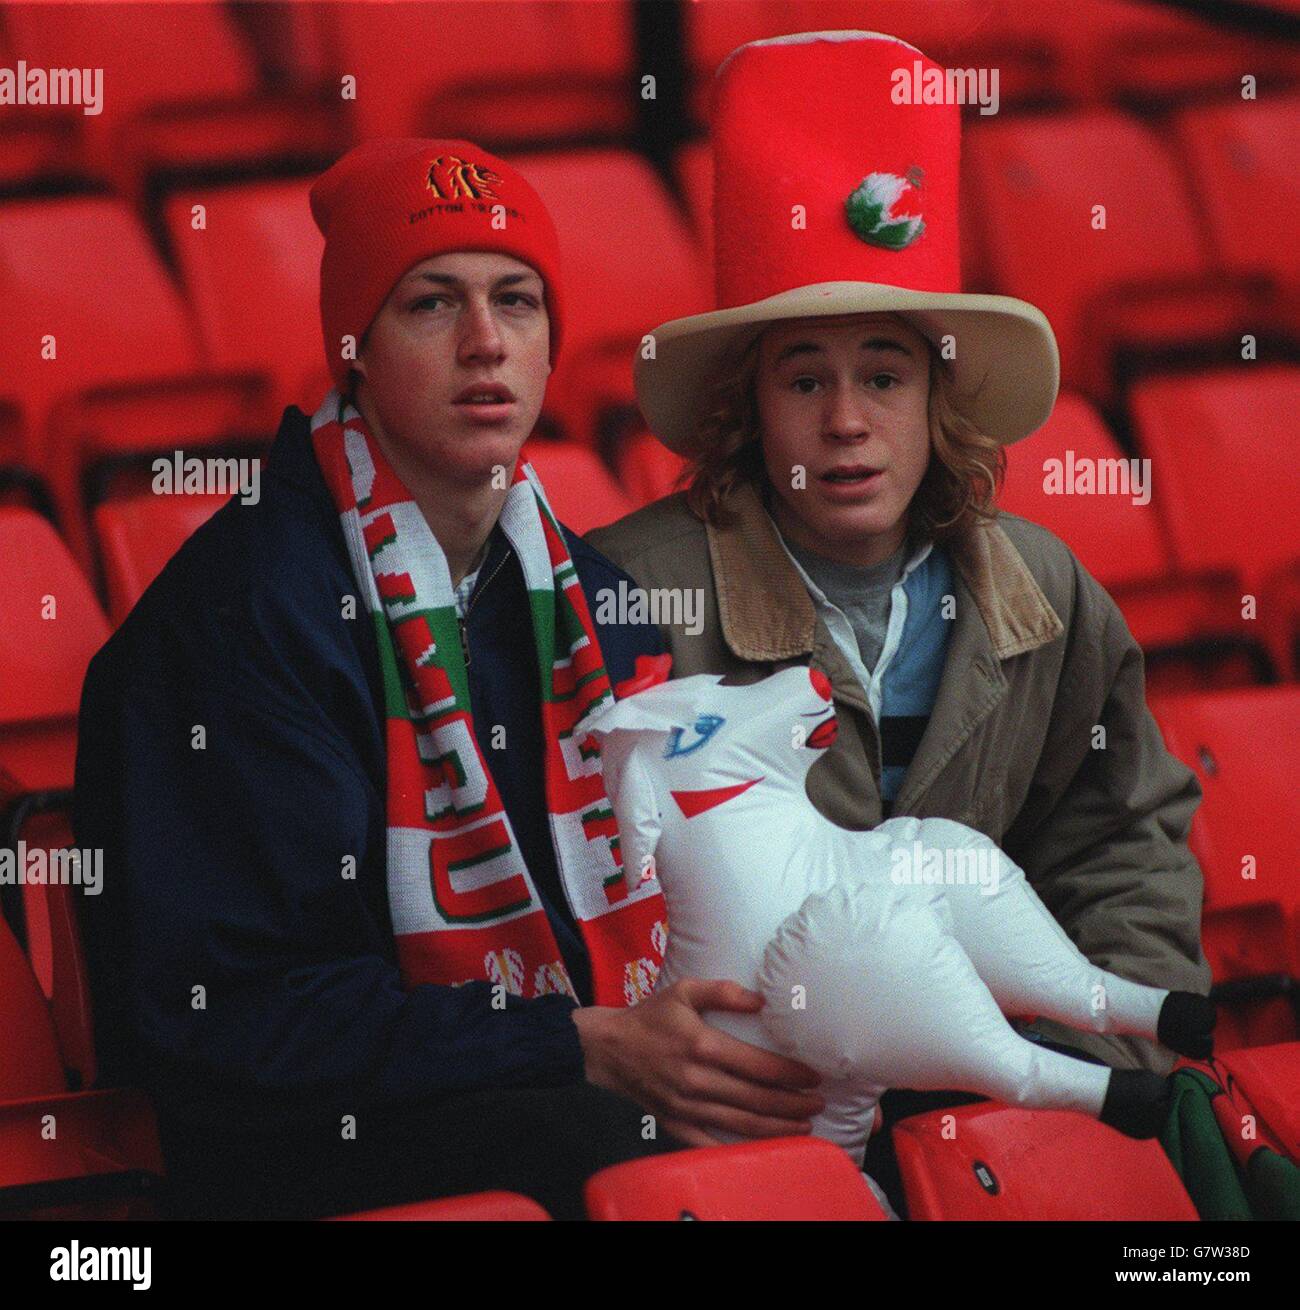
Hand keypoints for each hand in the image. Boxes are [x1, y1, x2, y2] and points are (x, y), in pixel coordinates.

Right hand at [571, 977, 824, 1148]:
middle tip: (819, 1103)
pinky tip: (762, 1148)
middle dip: (793, 1104)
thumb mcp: (684, 990)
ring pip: (741, 1125)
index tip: (814, 1076)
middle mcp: (698, 1080)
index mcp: (703, 1046)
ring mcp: (687, 1107)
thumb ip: (723, 992)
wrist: (607, 1049)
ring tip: (803, 1125)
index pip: (759, 1067)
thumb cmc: (650, 1016)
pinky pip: (712, 1143)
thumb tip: (761, 1000)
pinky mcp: (676, 1124)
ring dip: (777, 1128)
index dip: (791, 1074)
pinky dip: (739, 1149)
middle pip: (756, 1100)